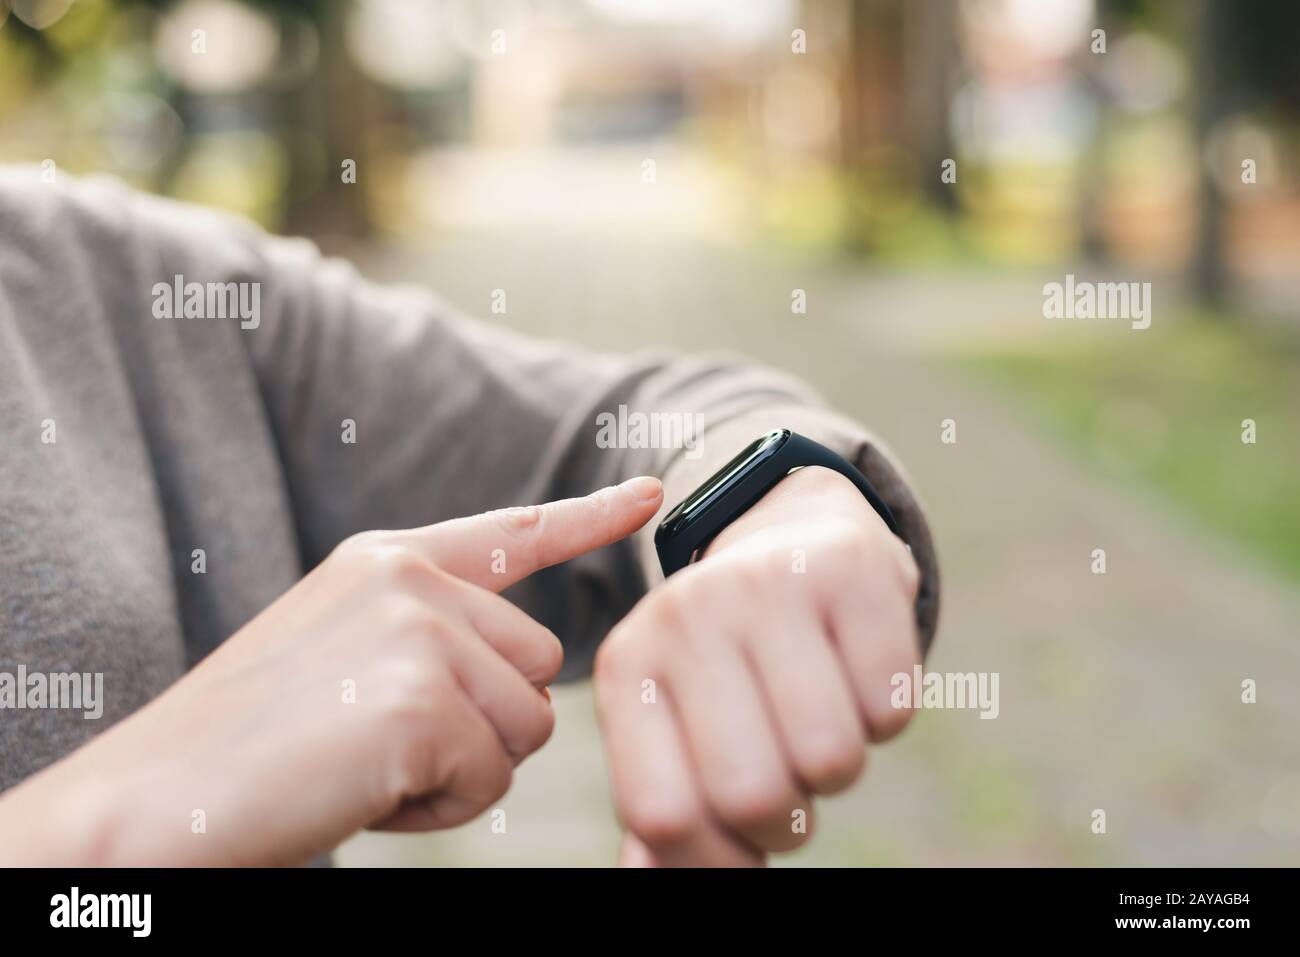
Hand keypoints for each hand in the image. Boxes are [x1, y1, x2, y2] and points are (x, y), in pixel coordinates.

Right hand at [0, 476, 662, 865]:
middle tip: (380, 743)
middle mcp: (410, 579)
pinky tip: (363, 791)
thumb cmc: (251, 745)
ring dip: (461, 771)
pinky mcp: (419, 700)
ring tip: (366, 766)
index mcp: (389, 561)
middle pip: (538, 666)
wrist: (154, 802)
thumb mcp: (342, 653)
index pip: (514, 533)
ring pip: (526, 727)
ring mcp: (416, 632)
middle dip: (484, 726)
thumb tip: (528, 677)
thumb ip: (429, 636)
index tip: (653, 492)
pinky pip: (492, 778)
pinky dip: (438, 809)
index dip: (591, 516)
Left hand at [595, 466, 919, 865]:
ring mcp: (769, 581)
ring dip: (837, 769)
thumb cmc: (731, 665)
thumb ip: (663, 802)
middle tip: (788, 781)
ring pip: (831, 758)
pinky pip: (892, 710)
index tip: (743, 848)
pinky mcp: (853, 569)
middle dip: (786, 821)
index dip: (715, 862)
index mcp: (628, 665)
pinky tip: (854, 673)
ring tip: (815, 722)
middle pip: (751, 796)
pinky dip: (884, 717)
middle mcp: (685, 612)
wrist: (793, 544)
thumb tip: (647, 876)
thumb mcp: (677, 721)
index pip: (663, 814)